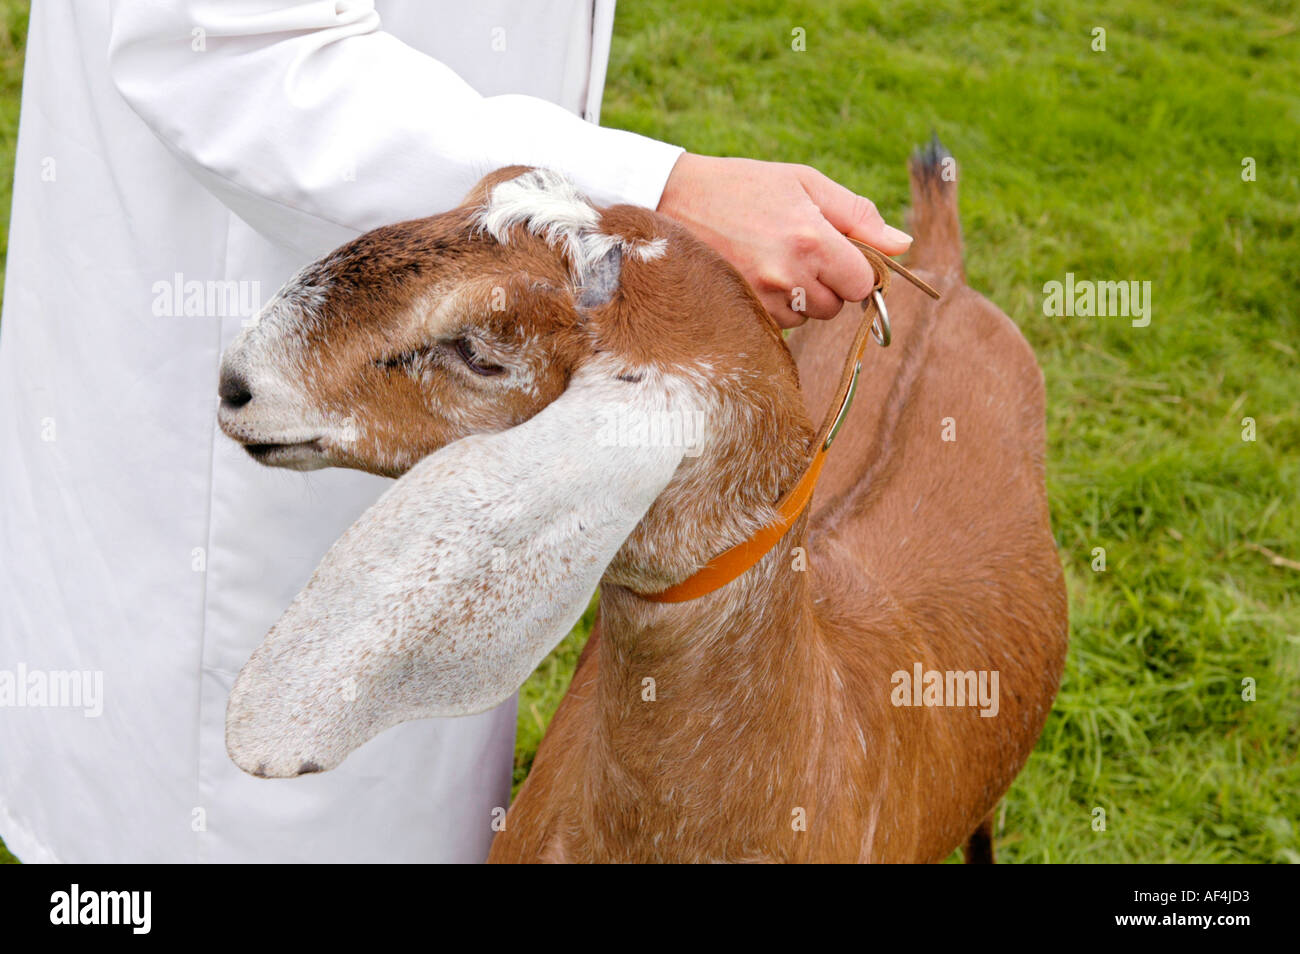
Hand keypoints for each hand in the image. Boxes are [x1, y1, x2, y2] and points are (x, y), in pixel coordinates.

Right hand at [656, 153, 911, 327]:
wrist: (671, 199)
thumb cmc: (743, 186)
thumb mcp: (804, 183)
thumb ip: (857, 215)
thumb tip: (902, 244)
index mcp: (812, 239)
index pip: (862, 283)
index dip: (857, 270)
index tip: (840, 254)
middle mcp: (789, 275)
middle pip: (835, 306)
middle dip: (826, 283)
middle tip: (797, 251)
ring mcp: (760, 299)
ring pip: (805, 318)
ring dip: (799, 297)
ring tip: (769, 259)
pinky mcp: (739, 312)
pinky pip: (776, 324)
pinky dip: (773, 306)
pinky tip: (752, 275)